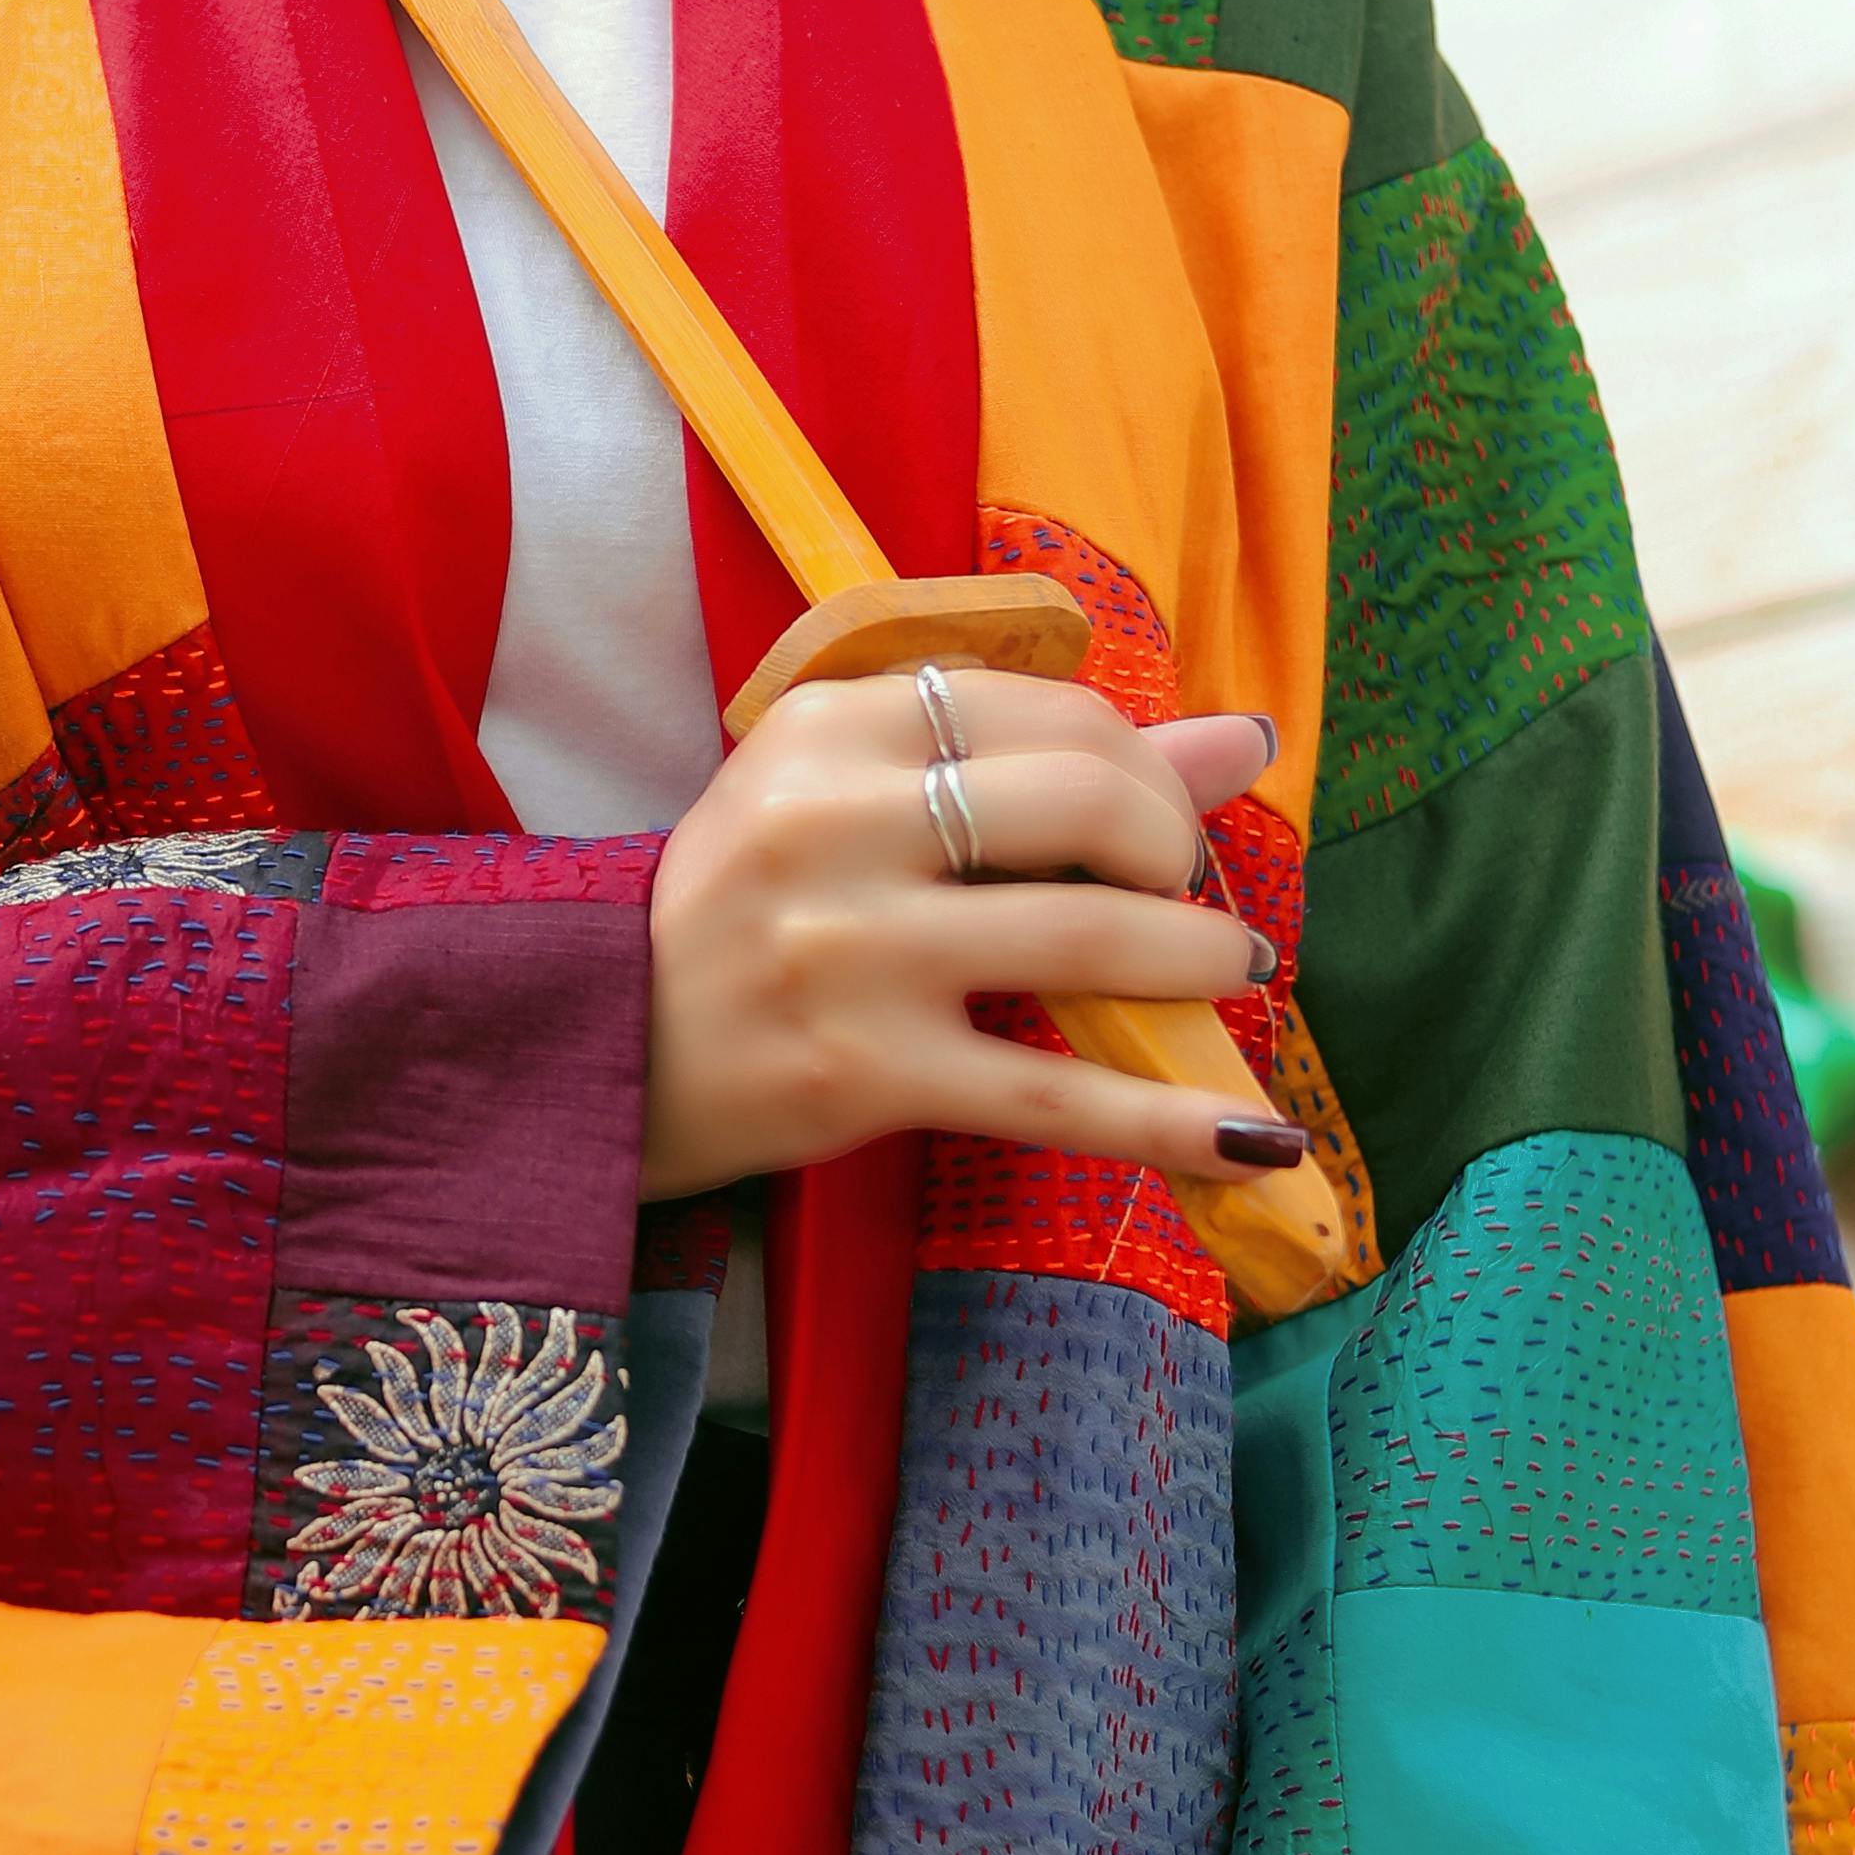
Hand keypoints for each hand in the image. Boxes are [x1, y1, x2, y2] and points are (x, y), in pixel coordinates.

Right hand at [639, 666, 1293, 1206]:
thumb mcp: (856, 797)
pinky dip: (1170, 1123)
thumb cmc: (749, 908)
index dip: (1139, 765)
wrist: (598, 1045)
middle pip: (1081, 802)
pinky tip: (1255, 1143)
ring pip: (1086, 939)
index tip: (1150, 821)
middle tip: (1185, 894)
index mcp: (829, 726)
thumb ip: (1040, 758)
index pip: (1047, 711)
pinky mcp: (862, 1073)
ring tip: (1227, 973)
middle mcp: (834, 823)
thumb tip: (1242, 739)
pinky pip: (1052, 1096)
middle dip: (1175, 848)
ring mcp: (849, 951)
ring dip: (1198, 960)